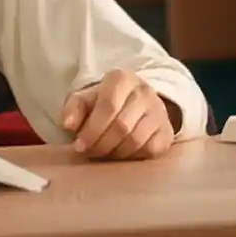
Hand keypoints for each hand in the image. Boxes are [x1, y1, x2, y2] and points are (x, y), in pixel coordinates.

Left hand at [61, 69, 178, 159]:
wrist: (135, 103)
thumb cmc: (104, 101)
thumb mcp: (85, 99)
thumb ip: (73, 109)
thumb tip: (68, 125)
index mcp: (121, 79)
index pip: (108, 106)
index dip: (92, 129)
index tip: (79, 145)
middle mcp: (144, 92)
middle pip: (121, 126)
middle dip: (100, 144)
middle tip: (88, 152)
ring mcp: (159, 112)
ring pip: (135, 140)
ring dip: (114, 153)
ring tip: (101, 154)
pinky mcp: (167, 132)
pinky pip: (150, 150)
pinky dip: (131, 157)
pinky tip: (119, 155)